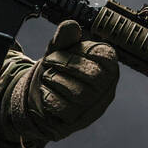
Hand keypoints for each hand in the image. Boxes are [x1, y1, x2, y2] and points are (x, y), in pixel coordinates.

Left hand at [3, 20, 118, 143]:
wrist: (39, 94)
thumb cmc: (56, 69)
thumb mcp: (59, 48)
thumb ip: (65, 36)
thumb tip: (71, 26)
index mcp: (108, 66)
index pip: (105, 55)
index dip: (82, 49)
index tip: (66, 48)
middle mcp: (107, 89)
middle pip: (92, 76)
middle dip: (65, 65)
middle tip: (49, 61)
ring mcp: (94, 108)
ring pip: (78, 94)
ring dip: (55, 80)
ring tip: (47, 77)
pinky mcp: (78, 121)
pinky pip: (65, 110)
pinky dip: (49, 97)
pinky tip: (46, 92)